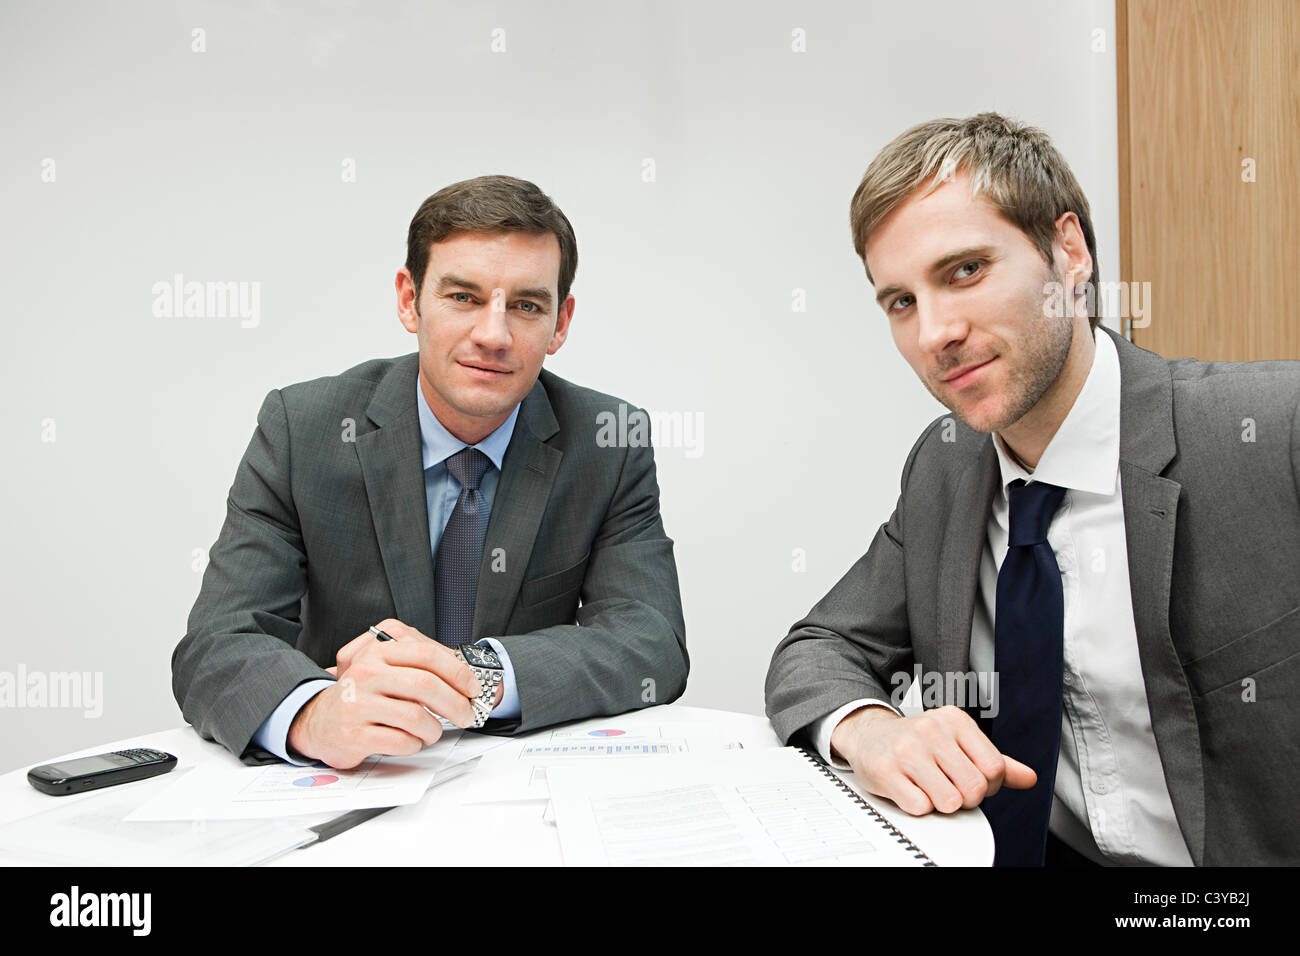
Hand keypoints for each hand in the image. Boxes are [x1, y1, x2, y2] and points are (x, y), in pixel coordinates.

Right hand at [289, 618, 482, 768]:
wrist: (318, 720)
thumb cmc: (362, 696)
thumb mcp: (385, 670)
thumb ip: (419, 667)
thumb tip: (465, 679)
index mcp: (378, 653)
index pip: (427, 655)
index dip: (457, 672)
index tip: (472, 687)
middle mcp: (367, 674)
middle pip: (426, 685)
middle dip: (455, 703)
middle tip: (466, 715)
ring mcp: (359, 704)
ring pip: (416, 717)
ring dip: (434, 729)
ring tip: (431, 731)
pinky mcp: (355, 734)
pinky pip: (401, 741)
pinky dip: (414, 744)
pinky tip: (410, 741)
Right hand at [829, 704, 1036, 814]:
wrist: (869, 736)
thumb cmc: (918, 743)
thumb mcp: (958, 743)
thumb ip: (996, 762)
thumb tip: (1029, 778)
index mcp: (955, 720)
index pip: (994, 768)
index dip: (987, 785)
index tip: (970, 780)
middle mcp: (931, 729)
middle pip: (974, 789)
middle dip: (964, 798)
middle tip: (948, 787)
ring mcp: (906, 749)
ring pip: (949, 802)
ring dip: (940, 804)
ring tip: (928, 787)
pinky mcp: (885, 770)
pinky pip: (919, 807)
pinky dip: (917, 807)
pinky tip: (909, 789)